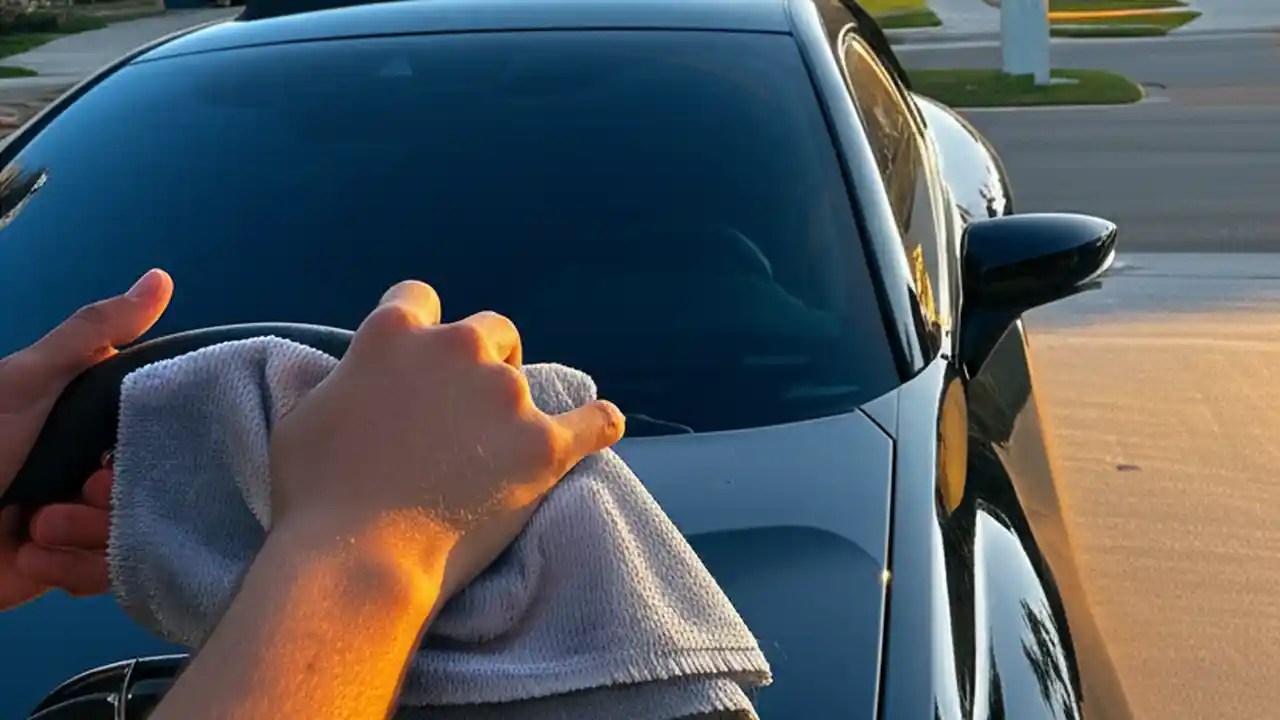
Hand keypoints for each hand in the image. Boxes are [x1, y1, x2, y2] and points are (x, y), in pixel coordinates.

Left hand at [0, 269, 173, 608]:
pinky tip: (30, 555)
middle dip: (113, 502)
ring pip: (134, 537)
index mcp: (93, 423)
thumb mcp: (28, 382)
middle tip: (77, 496)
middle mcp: (97, 470)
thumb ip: (94, 332)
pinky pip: (108, 578)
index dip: (153, 451)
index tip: (114, 458)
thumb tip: (161, 276)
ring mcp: (86, 522)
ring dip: (86, 538)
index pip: (161, 435)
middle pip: (153, 492)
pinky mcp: (72, 569)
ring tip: (38, 529)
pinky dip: (69, 568)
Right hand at [269, 280, 625, 603]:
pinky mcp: (543, 444)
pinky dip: (600, 424)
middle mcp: (455, 347)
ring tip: (501, 451)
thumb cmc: (315, 496)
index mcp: (392, 333)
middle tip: (469, 410)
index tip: (426, 354)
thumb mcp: (303, 416)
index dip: (423, 326)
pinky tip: (604, 426)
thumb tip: (355, 378)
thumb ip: (342, 381)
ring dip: (516, 406)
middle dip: (485, 359)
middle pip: (490, 330)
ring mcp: (505, 394)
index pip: (419, 297)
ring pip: (531, 378)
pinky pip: (595, 422)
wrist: (357, 558)